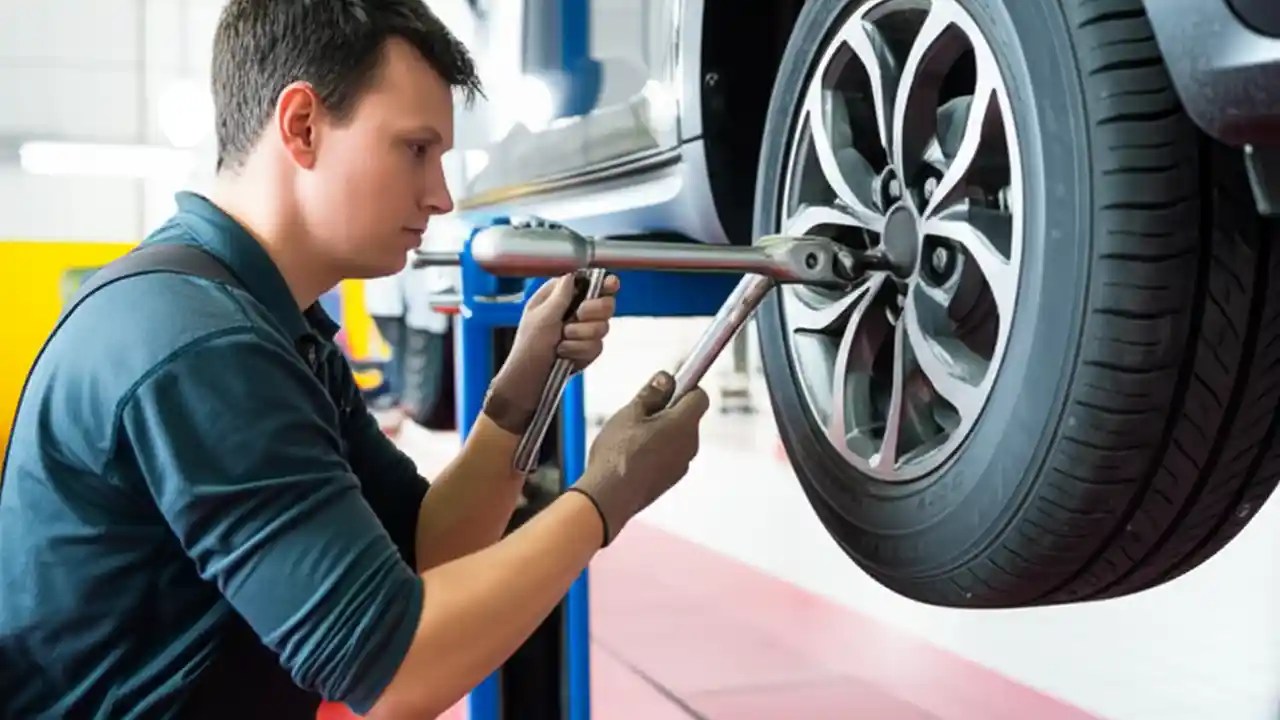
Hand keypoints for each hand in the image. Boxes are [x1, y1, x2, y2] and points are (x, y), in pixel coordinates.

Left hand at [483, 273, 620, 433]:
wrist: (530, 381)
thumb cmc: (528, 348)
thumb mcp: (542, 317)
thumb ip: (561, 296)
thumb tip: (572, 275)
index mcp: (558, 298)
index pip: (587, 283)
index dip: (602, 282)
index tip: (610, 285)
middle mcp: (573, 312)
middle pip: (604, 303)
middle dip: (593, 311)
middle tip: (578, 316)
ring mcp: (582, 332)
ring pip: (603, 326)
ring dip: (581, 336)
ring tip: (561, 343)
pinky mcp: (587, 350)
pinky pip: (598, 346)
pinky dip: (580, 351)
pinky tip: (565, 355)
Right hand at [569, 371, 709, 545]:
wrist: (609, 497)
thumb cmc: (617, 455)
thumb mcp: (630, 413)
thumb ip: (652, 393)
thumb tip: (665, 379)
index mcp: (683, 424)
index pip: (700, 396)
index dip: (685, 387)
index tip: (667, 386)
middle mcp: (689, 445)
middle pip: (688, 417)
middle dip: (668, 410)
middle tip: (640, 412)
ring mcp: (681, 465)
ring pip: (677, 437)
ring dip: (661, 431)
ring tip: (631, 436)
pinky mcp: (670, 479)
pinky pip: (669, 455)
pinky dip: (657, 450)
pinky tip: (632, 454)